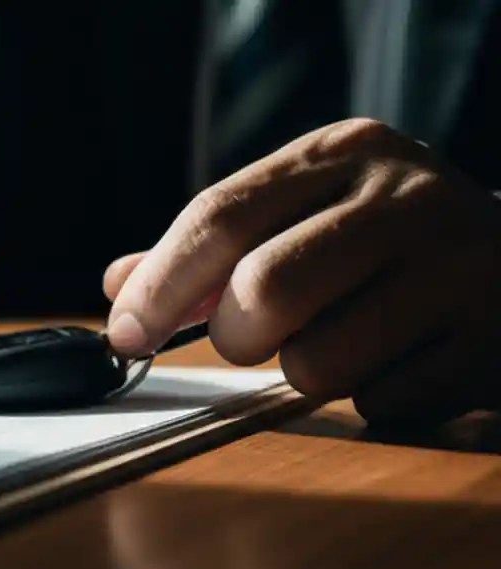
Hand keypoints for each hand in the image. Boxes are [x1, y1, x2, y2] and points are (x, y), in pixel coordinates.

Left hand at [104, 118, 500, 424]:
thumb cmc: (381, 241)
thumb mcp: (302, 211)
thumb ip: (212, 247)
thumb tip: (120, 286)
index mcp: (342, 152)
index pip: (220, 216)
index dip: (159, 287)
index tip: (123, 337)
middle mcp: (404, 197)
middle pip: (264, 289)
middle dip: (235, 336)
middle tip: (251, 339)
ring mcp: (458, 267)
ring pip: (319, 360)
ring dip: (304, 371)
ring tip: (342, 341)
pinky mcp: (490, 339)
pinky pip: (381, 401)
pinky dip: (368, 397)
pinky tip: (398, 360)